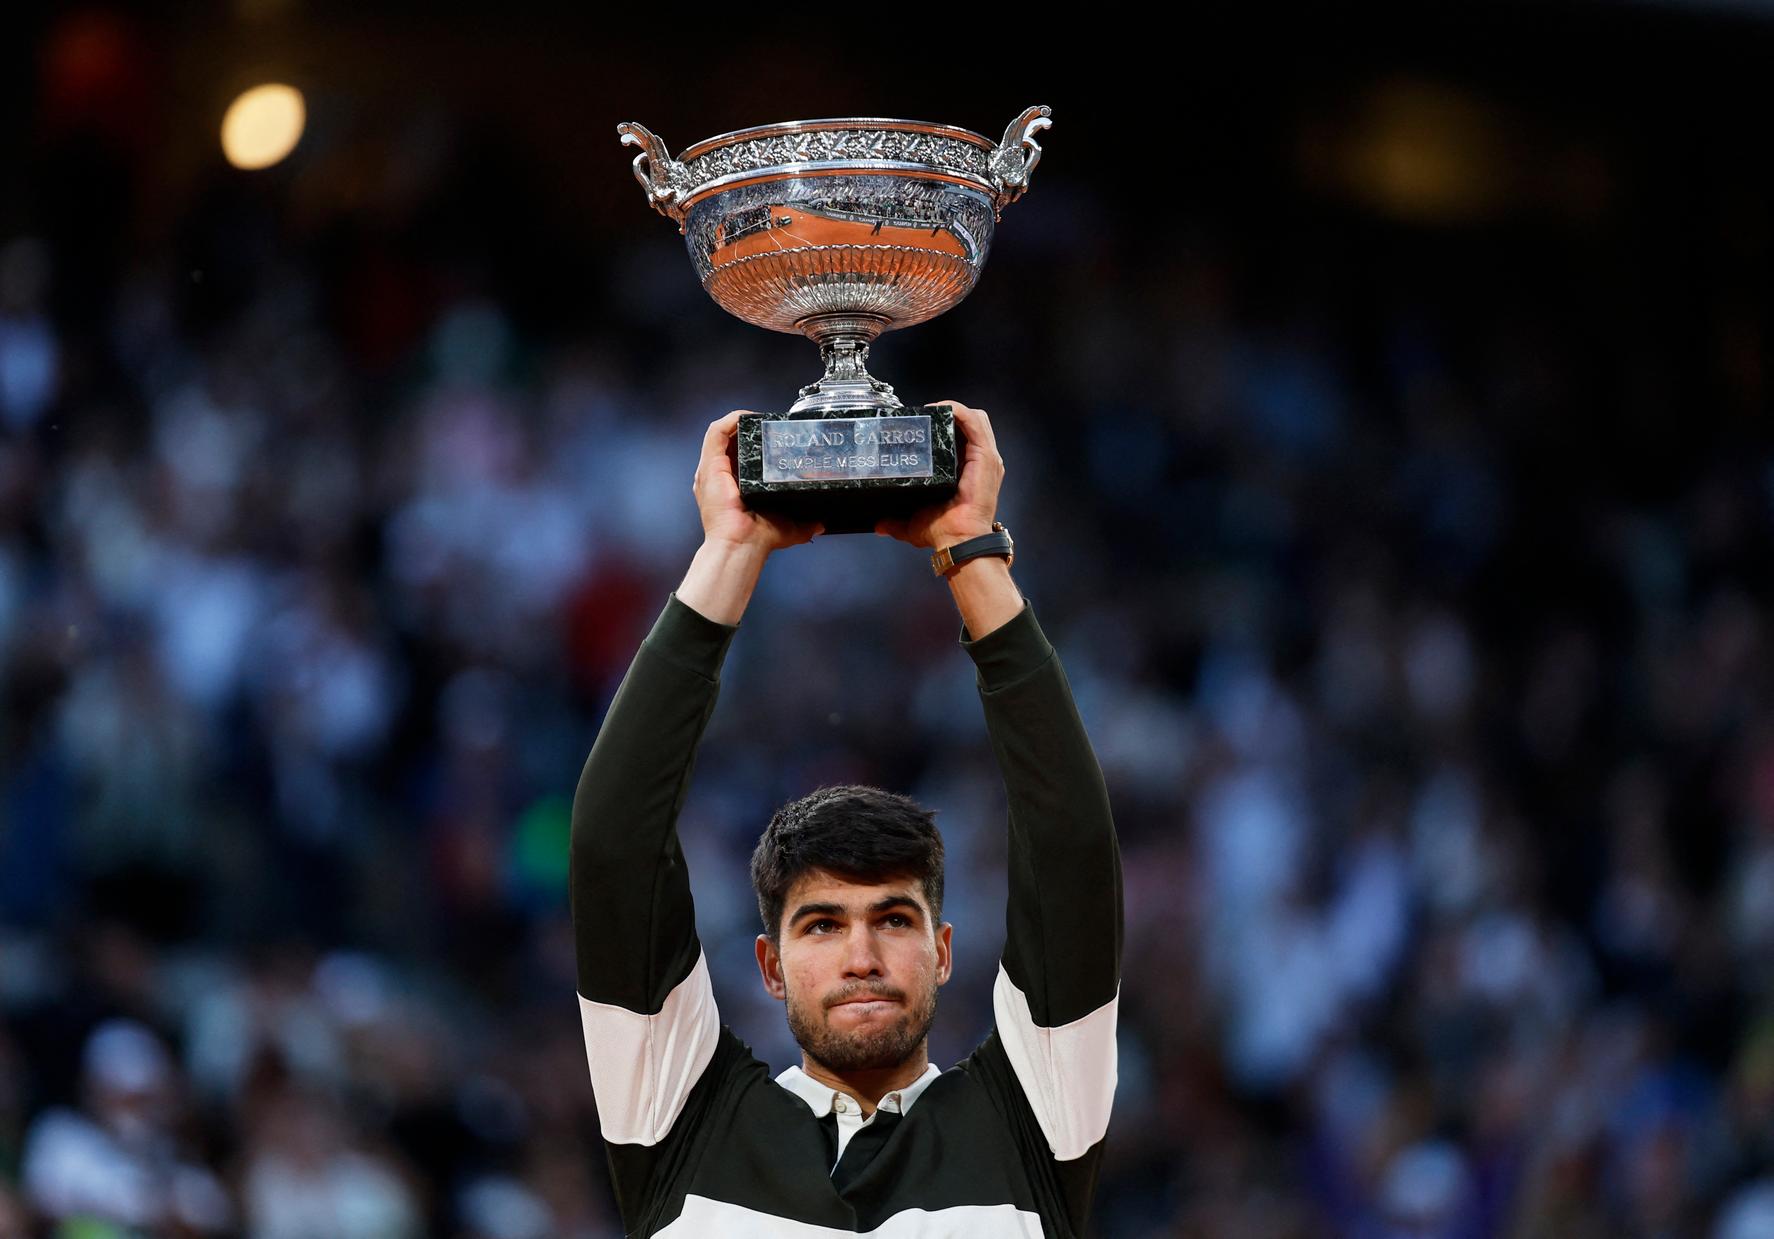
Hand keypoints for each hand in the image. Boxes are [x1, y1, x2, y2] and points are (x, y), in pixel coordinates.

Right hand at [693, 411, 822, 551]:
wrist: (743, 544)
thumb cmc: (758, 539)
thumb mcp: (788, 528)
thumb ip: (806, 525)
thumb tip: (820, 524)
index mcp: (734, 489)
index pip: (741, 458)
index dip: (756, 446)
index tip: (774, 439)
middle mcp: (720, 478)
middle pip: (732, 444)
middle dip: (749, 432)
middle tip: (770, 428)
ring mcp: (712, 470)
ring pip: (722, 434)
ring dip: (739, 422)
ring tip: (758, 419)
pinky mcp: (710, 465)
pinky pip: (715, 432)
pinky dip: (730, 420)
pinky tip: (746, 416)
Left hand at [874, 400, 1002, 548]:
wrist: (958, 540)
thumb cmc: (944, 532)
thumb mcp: (914, 523)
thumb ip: (895, 522)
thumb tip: (878, 525)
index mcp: (968, 471)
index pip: (961, 437)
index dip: (944, 427)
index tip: (921, 425)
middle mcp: (980, 462)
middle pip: (970, 423)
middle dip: (949, 414)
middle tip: (925, 417)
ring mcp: (986, 458)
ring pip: (975, 419)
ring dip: (954, 409)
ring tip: (932, 410)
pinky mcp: (985, 456)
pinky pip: (975, 422)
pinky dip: (959, 411)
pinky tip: (942, 410)